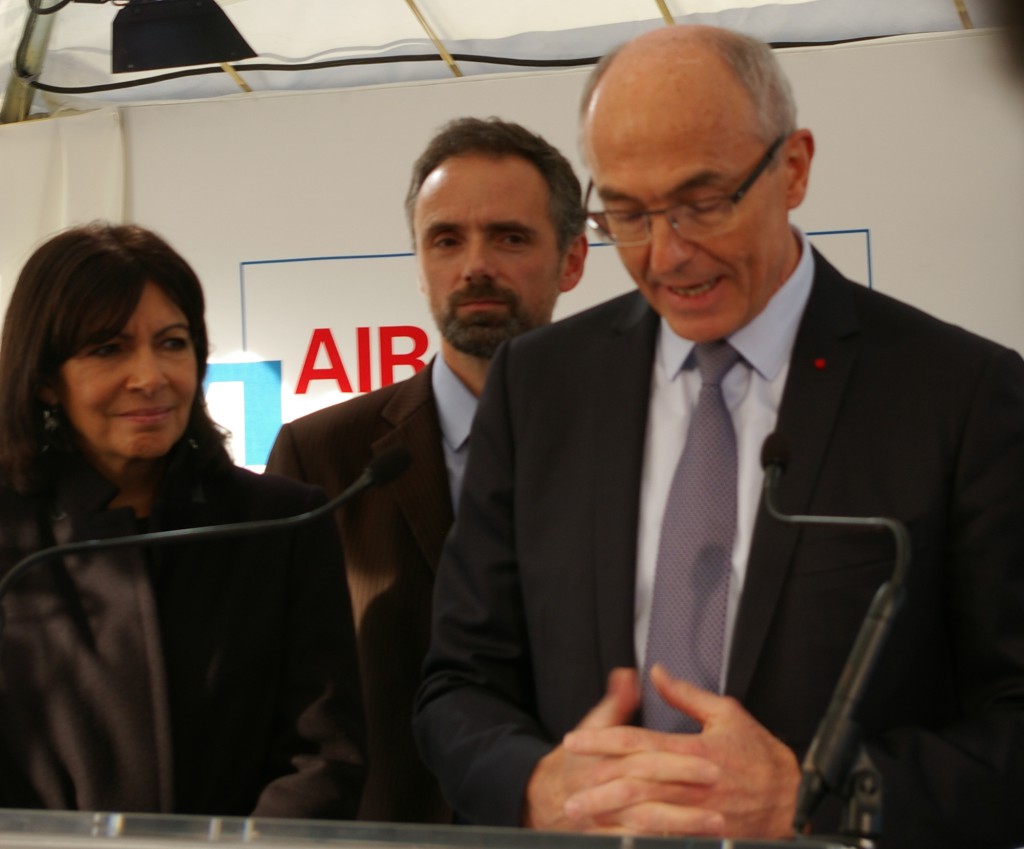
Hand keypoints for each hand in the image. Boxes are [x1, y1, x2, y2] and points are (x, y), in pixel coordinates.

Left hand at [561, 663, 799, 837]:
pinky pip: (666, 834)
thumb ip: (686, 695)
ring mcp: (697, 810)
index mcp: (693, 749)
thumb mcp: (726, 713)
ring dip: (610, 811)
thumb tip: (657, 674)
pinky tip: (616, 834)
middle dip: (597, 783)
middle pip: (635, 779)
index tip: (575, 742)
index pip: (638, 742)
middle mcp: (692, 780)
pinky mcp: (703, 831)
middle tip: (567, 788)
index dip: (602, 740)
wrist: (794, 797)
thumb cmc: (760, 754)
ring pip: (644, 811)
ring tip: (582, 813)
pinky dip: (638, 835)